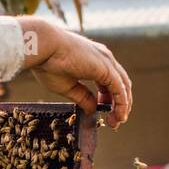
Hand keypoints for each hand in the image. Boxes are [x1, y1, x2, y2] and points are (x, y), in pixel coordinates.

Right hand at [16, 17, 131, 125]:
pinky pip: (120, 89)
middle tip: (114, 120)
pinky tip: (119, 115)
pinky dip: (121, 103)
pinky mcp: (107, 68)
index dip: (109, 98)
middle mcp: (104, 58)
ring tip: (117, 121)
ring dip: (123, 106)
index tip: (105, 112)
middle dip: (119, 104)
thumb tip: (93, 110)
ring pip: (123, 86)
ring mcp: (107, 62)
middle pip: (120, 84)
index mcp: (94, 60)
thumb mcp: (67, 86)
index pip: (109, 81)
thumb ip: (83, 97)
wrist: (44, 47)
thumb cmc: (49, 63)